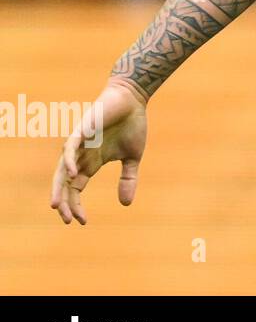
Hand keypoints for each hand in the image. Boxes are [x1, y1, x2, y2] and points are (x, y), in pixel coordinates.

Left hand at [50, 79, 147, 224]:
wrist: (132, 99)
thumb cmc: (132, 125)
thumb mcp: (133, 158)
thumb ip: (128, 179)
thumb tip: (126, 204)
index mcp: (91, 163)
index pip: (76, 189)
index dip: (77, 205)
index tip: (82, 222)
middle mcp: (81, 156)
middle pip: (65, 184)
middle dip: (64, 202)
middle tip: (66, 220)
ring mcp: (79, 143)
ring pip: (62, 169)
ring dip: (59, 187)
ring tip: (57, 205)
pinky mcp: (82, 130)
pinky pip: (70, 148)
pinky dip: (69, 161)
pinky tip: (73, 174)